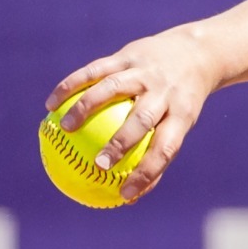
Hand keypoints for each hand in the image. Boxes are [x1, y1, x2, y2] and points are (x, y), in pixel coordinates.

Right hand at [44, 26, 223, 202]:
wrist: (195, 52)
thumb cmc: (182, 100)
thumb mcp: (181, 124)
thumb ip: (156, 154)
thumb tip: (130, 196)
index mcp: (181, 115)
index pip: (165, 148)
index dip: (146, 173)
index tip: (125, 194)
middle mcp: (164, 92)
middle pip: (142, 118)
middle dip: (120, 142)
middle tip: (98, 164)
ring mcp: (145, 71)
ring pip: (113, 87)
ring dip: (87, 106)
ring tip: (65, 127)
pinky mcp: (128, 55)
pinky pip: (95, 70)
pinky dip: (72, 85)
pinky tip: (51, 104)